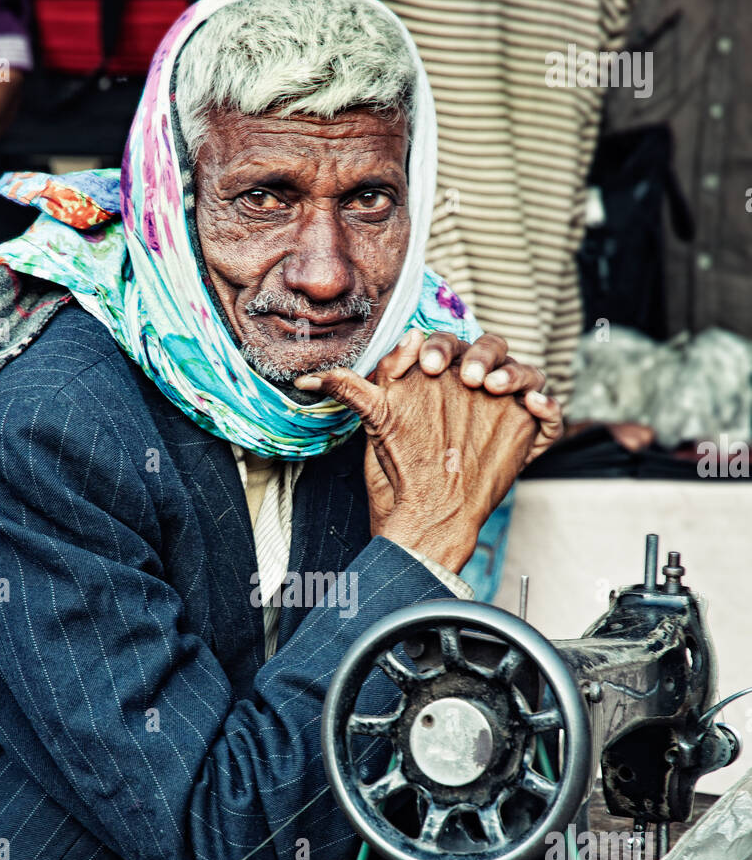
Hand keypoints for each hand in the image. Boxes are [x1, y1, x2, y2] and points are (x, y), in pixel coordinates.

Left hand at [303, 328, 561, 535]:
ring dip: (515, 373)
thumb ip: (352, 390)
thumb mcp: (375, 425)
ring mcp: (504, 408)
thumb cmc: (400, 467)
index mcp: (444, 374)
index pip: (450, 343)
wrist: (424, 516)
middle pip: (491, 349)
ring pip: (524, 372)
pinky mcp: (527, 435)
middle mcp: (477, 385)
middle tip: (467, 376)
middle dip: (482, 355)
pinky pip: (549, 415)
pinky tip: (535, 406)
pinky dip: (548, 405)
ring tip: (496, 386)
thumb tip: (309, 376)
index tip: (428, 363)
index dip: (441, 346)